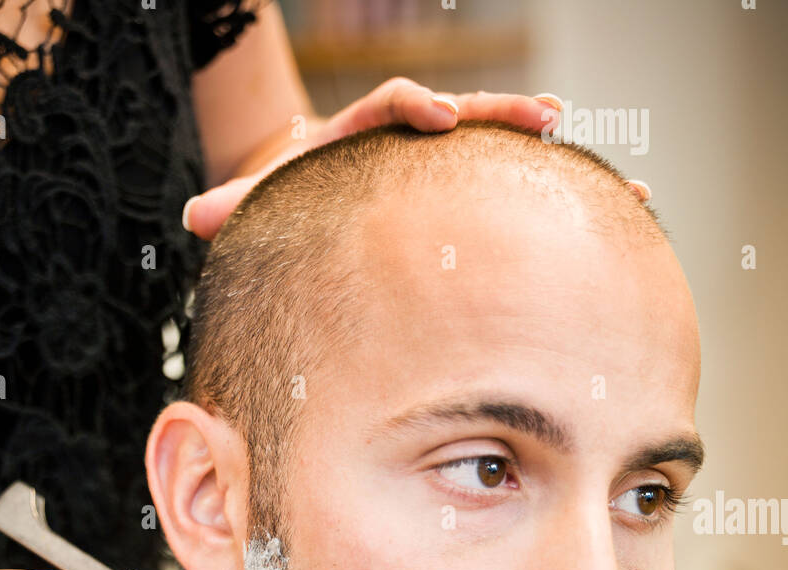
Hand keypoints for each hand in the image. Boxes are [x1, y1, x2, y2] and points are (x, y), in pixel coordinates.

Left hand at [183, 85, 653, 240]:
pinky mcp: (469, 188)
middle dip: (504, 113)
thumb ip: (233, 207)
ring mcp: (447, 162)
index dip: (415, 103)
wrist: (317, 183)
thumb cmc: (292, 196)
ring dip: (548, 153)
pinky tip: (625, 207)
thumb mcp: (262, 200)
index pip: (390, 104)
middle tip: (547, 117)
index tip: (440, 111)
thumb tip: (193, 217)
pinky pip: (522, 189)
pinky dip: (569, 197)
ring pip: (503, 148)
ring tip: (605, 168)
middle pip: (465, 114)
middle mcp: (412, 137)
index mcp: (363, 131)